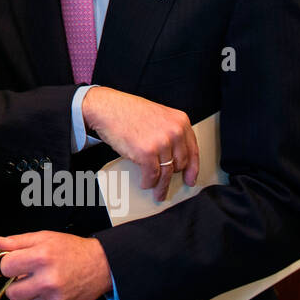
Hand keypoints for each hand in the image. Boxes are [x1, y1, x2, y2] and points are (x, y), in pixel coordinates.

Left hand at [0, 231, 111, 299]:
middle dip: (13, 284)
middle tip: (21, 275)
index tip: (10, 263)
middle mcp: (48, 279)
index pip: (6, 267)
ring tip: (39, 279)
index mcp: (41, 257)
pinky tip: (51, 286)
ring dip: (28, 291)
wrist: (100, 265)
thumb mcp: (44, 237)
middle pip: (12, 293)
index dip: (6, 265)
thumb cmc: (73, 250)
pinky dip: (42, 296)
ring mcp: (55, 296)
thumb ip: (18, 241)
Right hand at [82, 86, 198, 201]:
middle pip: (180, 164)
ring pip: (166, 172)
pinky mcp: (146, 153)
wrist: (107, 107)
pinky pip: (152, 175)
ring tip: (157, 191)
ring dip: (161, 185)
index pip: (193, 150)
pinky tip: (145, 183)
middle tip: (166, 182)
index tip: (190, 179)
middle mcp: (174, 131)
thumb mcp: (158, 115)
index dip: (193, 168)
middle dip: (172, 175)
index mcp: (180, 121)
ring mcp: (161, 142)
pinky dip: (148, 182)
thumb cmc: (128, 111)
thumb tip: (173, 155)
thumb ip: (170, 132)